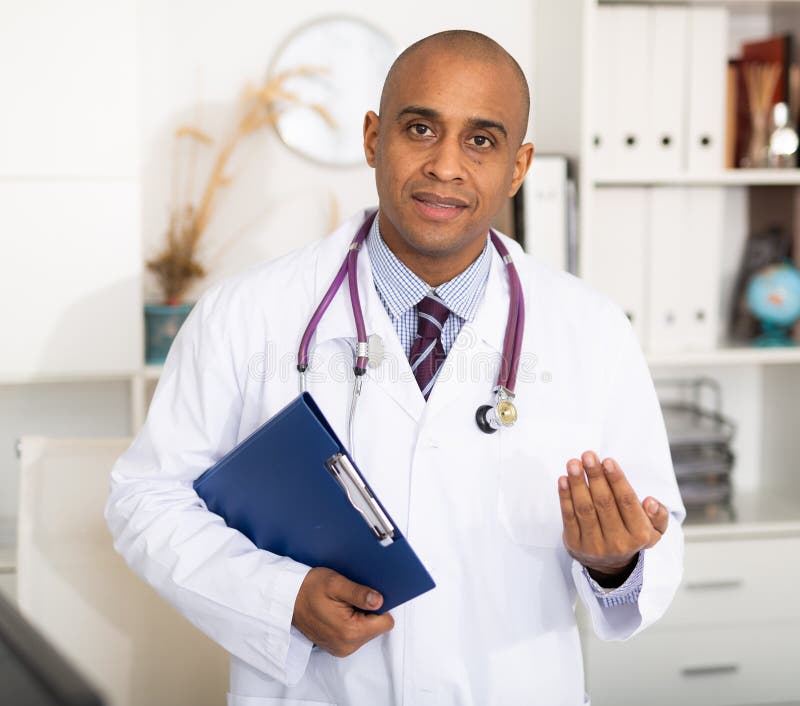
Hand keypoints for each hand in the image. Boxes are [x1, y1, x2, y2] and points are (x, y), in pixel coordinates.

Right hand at [292, 567, 393, 657]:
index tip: (365, 596)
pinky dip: (351, 624)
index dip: (379, 606)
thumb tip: (380, 601)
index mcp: (351, 631)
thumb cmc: (309, 588)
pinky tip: (338, 613)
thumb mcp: (335, 583)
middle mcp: (347, 645)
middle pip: (377, 628)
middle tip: (350, 599)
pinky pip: (356, 636)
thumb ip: (360, 593)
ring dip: (359, 618)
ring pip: (367, 632)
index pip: (386, 623)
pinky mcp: (336, 648)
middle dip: (368, 613)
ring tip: (342, 605)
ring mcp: (341, 649)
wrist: (286, 599)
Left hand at [557, 451, 668, 576]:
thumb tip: (650, 502)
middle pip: (604, 502)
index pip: (627, 502)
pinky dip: (565, 497)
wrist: (609, 565)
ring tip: (573, 463)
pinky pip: (568, 517)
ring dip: (577, 483)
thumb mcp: (654, 530)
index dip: (617, 480)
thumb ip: (659, 515)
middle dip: (595, 476)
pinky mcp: (575, 544)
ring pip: (585, 508)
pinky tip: (563, 479)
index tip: (607, 461)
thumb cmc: (631, 536)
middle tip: (588, 455)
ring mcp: (594, 545)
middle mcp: (617, 542)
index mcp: (639, 535)